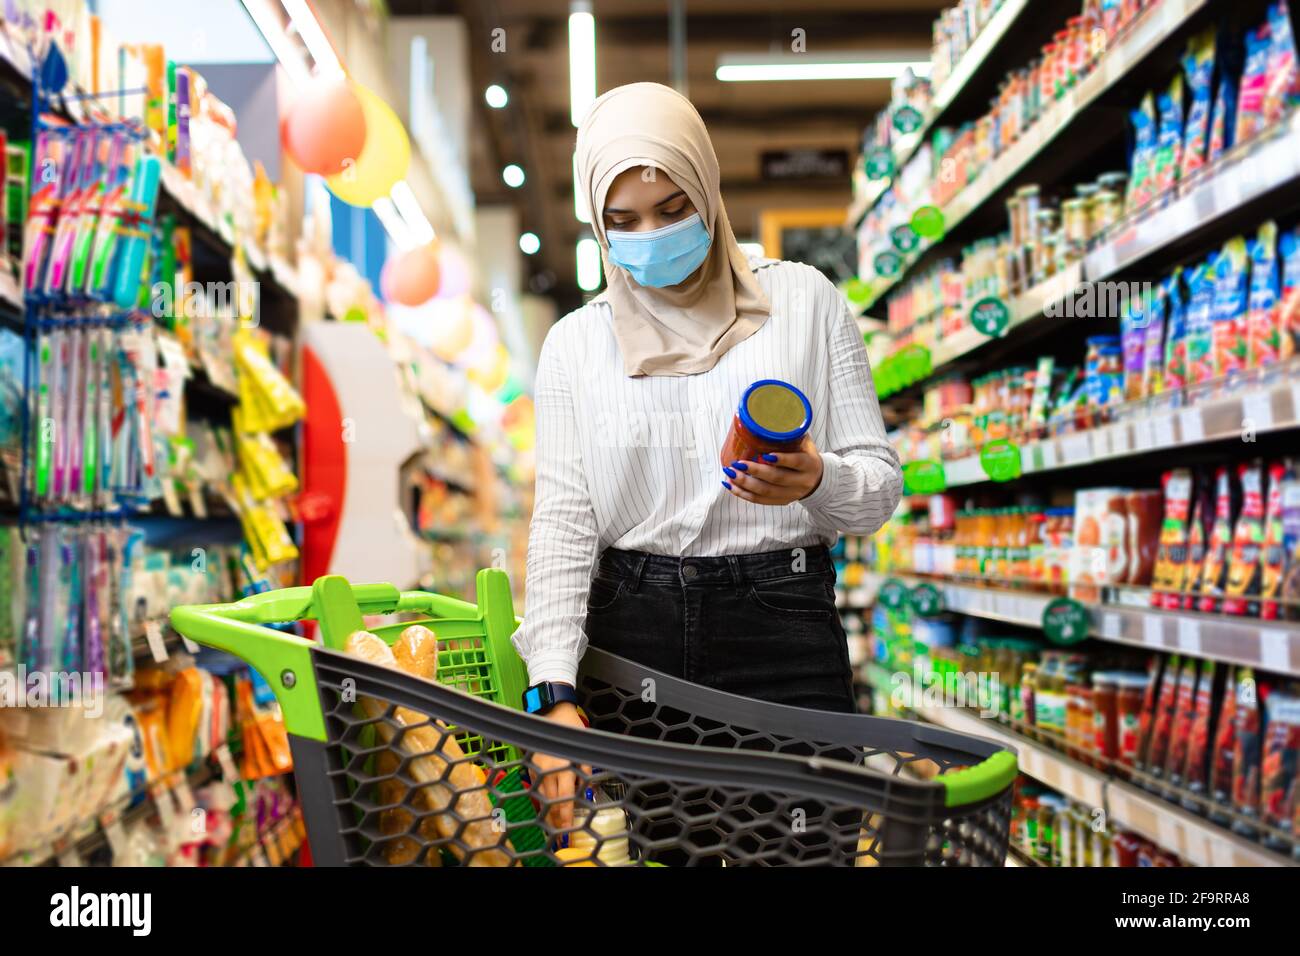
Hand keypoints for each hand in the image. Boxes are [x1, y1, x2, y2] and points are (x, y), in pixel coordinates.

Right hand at [530, 700, 591, 831]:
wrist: (553, 713)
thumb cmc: (572, 731)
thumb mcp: (583, 752)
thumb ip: (584, 772)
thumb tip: (584, 792)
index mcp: (562, 766)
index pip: (563, 797)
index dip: (565, 814)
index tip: (566, 828)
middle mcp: (547, 769)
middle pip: (549, 800)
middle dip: (554, 816)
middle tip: (560, 829)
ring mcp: (536, 767)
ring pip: (540, 795)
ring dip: (547, 809)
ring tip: (553, 820)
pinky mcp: (530, 764)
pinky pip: (535, 785)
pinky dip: (541, 796)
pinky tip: (545, 804)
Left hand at [722, 436, 823, 504]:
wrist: (817, 480)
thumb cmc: (806, 455)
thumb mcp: (805, 443)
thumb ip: (790, 433)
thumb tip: (766, 415)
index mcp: (809, 465)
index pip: (796, 462)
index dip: (782, 459)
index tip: (765, 455)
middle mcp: (802, 482)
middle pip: (777, 479)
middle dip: (755, 471)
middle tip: (738, 463)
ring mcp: (791, 494)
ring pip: (766, 493)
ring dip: (745, 483)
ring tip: (730, 473)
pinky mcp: (781, 502)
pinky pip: (760, 501)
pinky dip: (743, 494)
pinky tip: (730, 485)